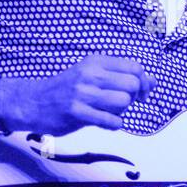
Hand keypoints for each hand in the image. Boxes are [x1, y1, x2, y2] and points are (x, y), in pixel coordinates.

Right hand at [0, 54, 156, 135]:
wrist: (33, 101)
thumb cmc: (67, 90)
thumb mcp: (91, 74)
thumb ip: (120, 76)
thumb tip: (152, 82)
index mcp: (96, 62)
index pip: (134, 67)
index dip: (143, 82)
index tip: (140, 93)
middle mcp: (90, 74)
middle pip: (132, 84)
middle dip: (133, 97)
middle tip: (121, 104)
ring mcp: (83, 93)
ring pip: (123, 102)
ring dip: (122, 111)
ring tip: (109, 112)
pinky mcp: (77, 112)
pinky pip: (110, 121)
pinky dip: (114, 124)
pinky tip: (104, 122)